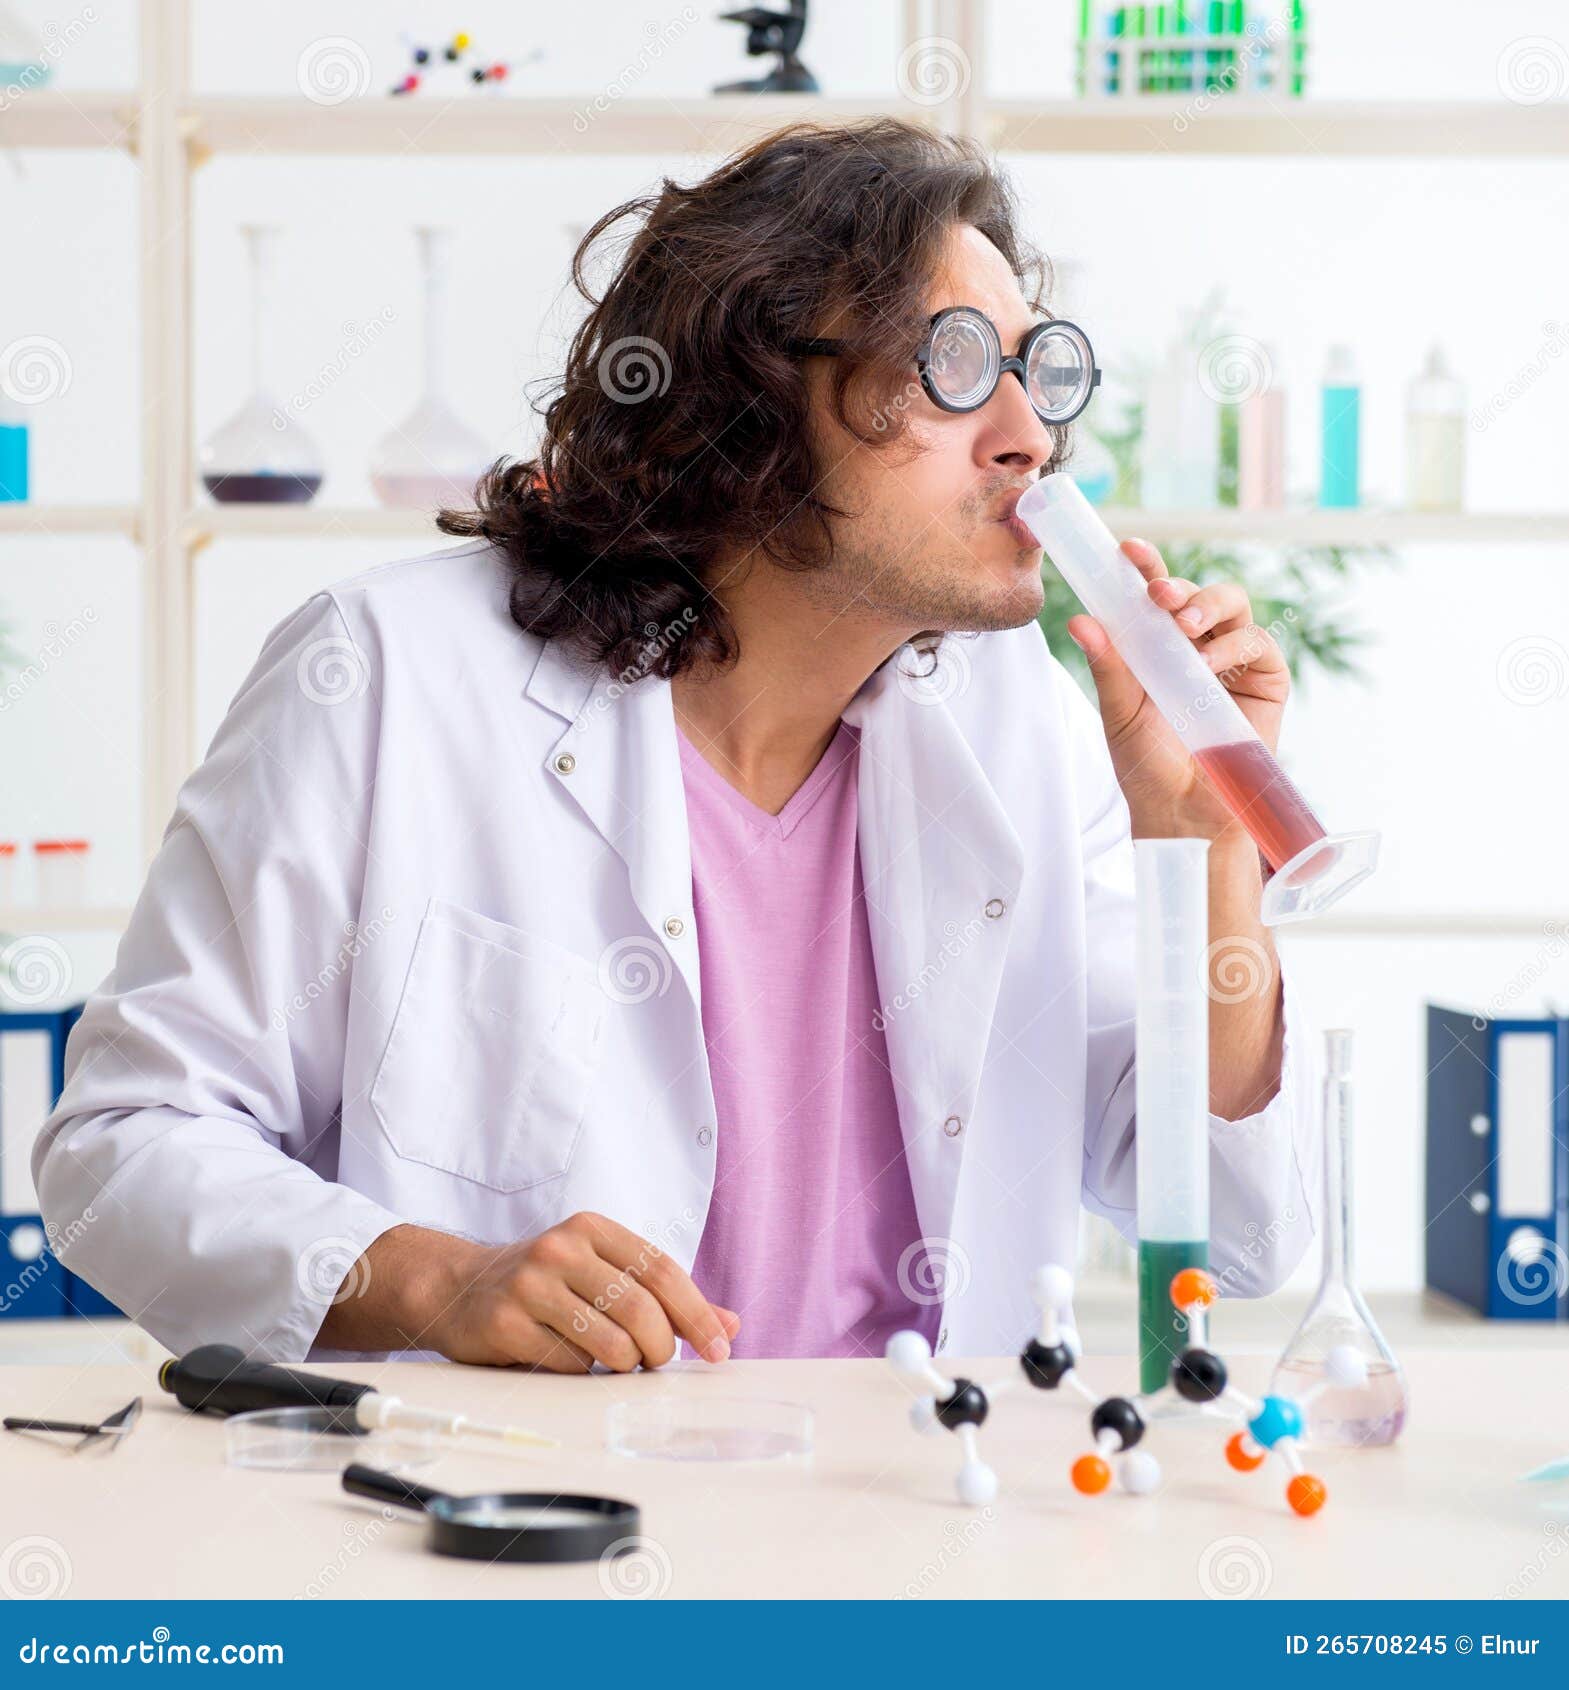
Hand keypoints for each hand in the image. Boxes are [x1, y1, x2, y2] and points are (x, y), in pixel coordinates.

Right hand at [320, 1216, 740, 1372]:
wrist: (456, 1287)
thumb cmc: (543, 1282)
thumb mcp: (601, 1272)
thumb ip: (664, 1297)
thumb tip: (729, 1324)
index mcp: (592, 1229)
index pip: (661, 1269)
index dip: (696, 1312)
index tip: (718, 1349)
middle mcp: (561, 1248)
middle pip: (640, 1308)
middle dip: (661, 1348)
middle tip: (659, 1363)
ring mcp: (530, 1284)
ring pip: (609, 1342)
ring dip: (626, 1365)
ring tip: (619, 1363)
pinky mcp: (506, 1323)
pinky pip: (569, 1364)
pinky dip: (583, 1373)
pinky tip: (573, 1362)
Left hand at [1067, 537, 1289, 845]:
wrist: (1183, 814)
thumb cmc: (1148, 765)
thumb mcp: (1120, 713)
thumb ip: (1108, 667)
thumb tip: (1078, 619)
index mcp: (1157, 647)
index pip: (1152, 598)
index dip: (1144, 569)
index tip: (1127, 549)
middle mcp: (1196, 647)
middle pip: (1193, 593)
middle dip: (1176, 585)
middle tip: (1157, 594)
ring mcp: (1233, 661)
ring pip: (1231, 605)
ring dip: (1206, 604)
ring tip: (1182, 624)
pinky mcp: (1266, 681)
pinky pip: (1257, 643)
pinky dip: (1233, 645)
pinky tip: (1207, 663)